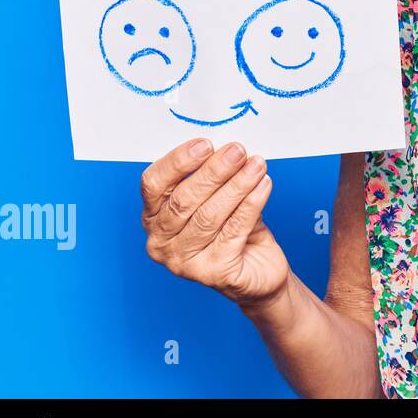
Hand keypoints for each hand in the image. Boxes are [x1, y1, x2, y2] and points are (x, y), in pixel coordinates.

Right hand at [141, 138, 290, 308]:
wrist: (261, 271)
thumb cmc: (235, 230)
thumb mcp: (218, 198)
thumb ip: (214, 176)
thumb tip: (228, 147)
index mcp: (154, 217)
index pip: (154, 185)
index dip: (177, 162)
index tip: (205, 144)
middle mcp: (161, 242)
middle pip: (184, 200)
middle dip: (214, 171)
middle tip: (238, 151)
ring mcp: (184, 262)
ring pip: (209, 215)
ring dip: (237, 185)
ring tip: (256, 165)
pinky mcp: (213, 273)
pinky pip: (234, 230)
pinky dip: (251, 204)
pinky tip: (263, 186)